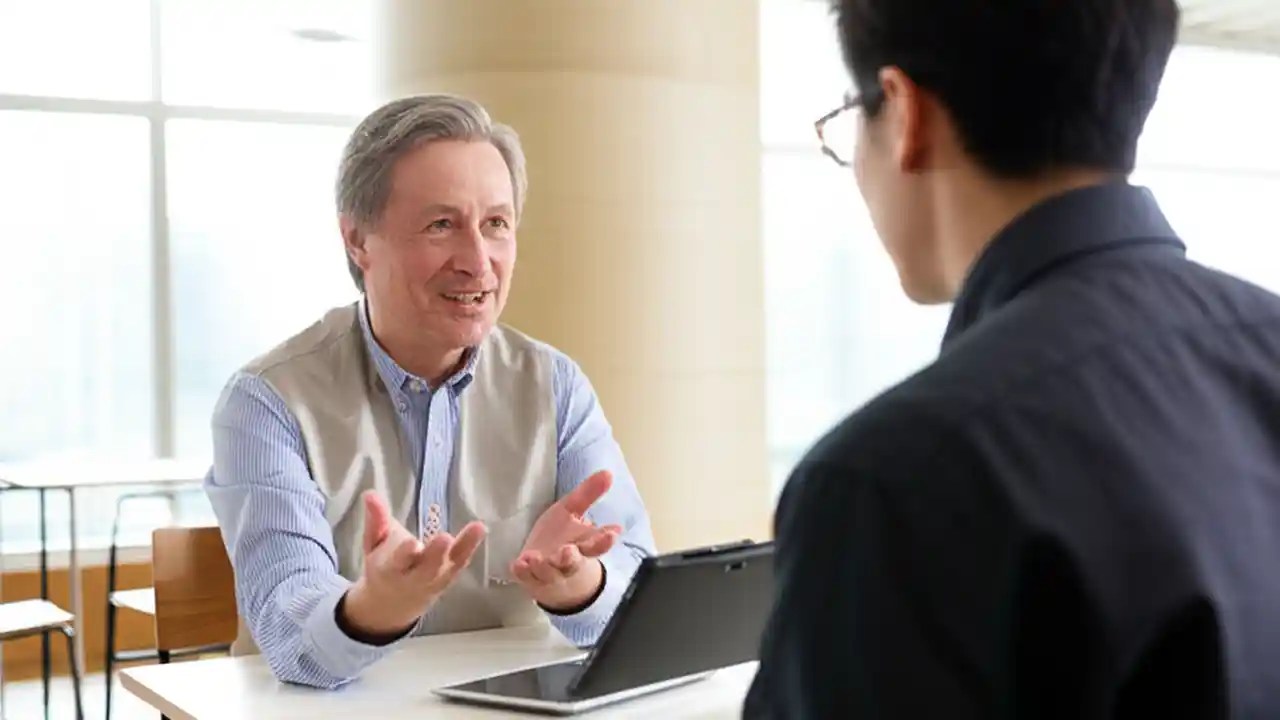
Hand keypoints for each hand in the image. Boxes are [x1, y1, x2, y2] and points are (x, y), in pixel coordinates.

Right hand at [339, 490, 486, 642]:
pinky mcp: (451, 574)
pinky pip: (462, 561)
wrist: (394, 603)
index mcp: (390, 570)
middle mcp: (415, 578)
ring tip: (477, 527)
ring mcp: (437, 578)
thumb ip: (375, 520)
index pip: (398, 563)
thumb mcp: (373, 545)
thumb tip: (369, 494)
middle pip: (428, 568)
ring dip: (465, 546)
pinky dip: (472, 546)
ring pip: (451, 564)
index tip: (411, 543)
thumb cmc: (384, 565)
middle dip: (436, 554)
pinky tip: (480, 529)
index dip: (404, 554)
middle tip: (444, 538)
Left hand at [511, 470, 622, 611]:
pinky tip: (519, 564)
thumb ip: (588, 494)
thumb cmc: (562, 538)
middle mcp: (568, 563)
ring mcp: (549, 574)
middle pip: (573, 563)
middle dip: (570, 558)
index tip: (612, 533)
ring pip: (549, 573)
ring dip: (543, 566)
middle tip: (568, 550)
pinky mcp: (531, 580)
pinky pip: (527, 579)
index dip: (604, 540)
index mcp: (583, 546)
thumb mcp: (572, 512)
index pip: (597, 544)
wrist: (548, 574)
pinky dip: (523, 573)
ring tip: (536, 558)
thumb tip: (608, 472)